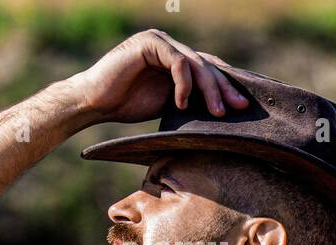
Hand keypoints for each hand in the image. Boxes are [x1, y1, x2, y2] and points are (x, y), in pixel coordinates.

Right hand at [68, 29, 250, 123]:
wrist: (93, 103)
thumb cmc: (125, 104)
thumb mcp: (167, 102)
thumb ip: (190, 97)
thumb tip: (221, 110)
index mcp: (174, 58)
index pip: (207, 68)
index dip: (225, 86)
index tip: (241, 106)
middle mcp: (169, 46)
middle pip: (206, 65)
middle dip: (224, 88)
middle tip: (238, 108)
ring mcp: (160, 41)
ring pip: (196, 63)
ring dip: (210, 88)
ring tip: (217, 112)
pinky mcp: (150, 43)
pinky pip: (178, 62)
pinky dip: (184, 84)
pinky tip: (182, 103)